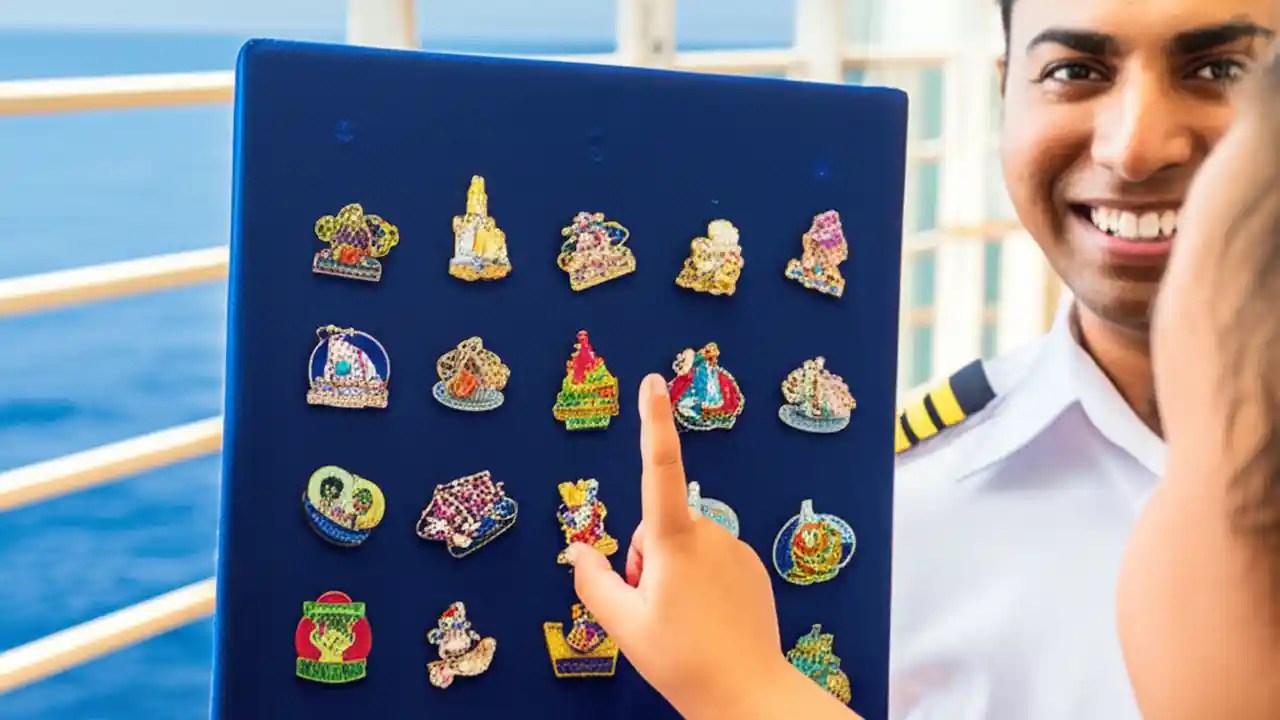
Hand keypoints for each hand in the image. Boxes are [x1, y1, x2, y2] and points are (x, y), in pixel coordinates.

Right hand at [564, 375, 858, 719]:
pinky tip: (705, 622)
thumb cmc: (682, 660)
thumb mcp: (623, 624)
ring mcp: (734, 550)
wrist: (748, 695)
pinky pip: (710, 562)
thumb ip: (593, 580)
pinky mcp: (750, 567)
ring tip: (681, 622)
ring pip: (683, 548)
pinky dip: (699, 584)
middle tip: (653, 610)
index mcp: (674, 540)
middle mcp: (709, 533)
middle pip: (656, 530)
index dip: (654, 422)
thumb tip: (580, 550)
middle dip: (645, 561)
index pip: (660, 468)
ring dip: (671, 575)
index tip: (653, 382)